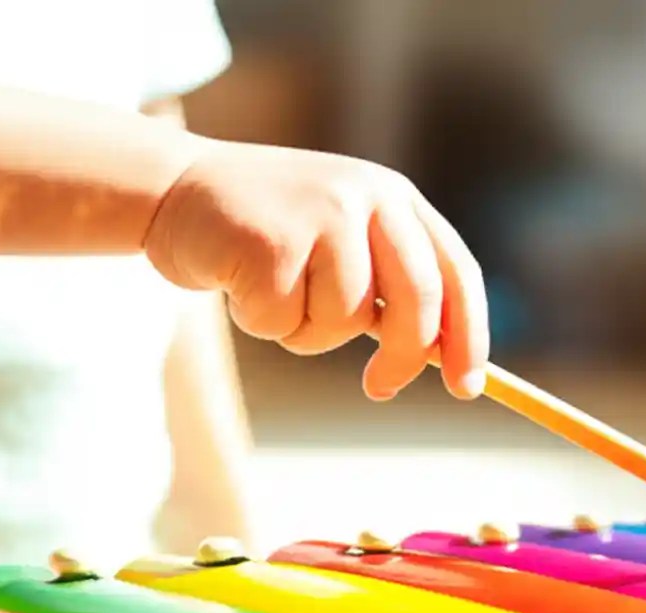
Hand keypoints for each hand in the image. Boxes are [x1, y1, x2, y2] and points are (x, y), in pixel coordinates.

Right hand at [144, 139, 488, 400]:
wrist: (177, 190)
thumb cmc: (270, 235)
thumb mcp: (343, 247)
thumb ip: (389, 289)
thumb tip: (442, 359)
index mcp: (396, 199)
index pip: (455, 273)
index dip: (469, 335)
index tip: (467, 388)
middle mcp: (368, 196)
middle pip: (417, 301)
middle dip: (403, 358)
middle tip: (379, 388)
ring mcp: (321, 213)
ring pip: (346, 319)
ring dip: (309, 332)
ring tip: (276, 294)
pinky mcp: (272, 238)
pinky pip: (288, 321)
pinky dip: (264, 322)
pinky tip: (240, 283)